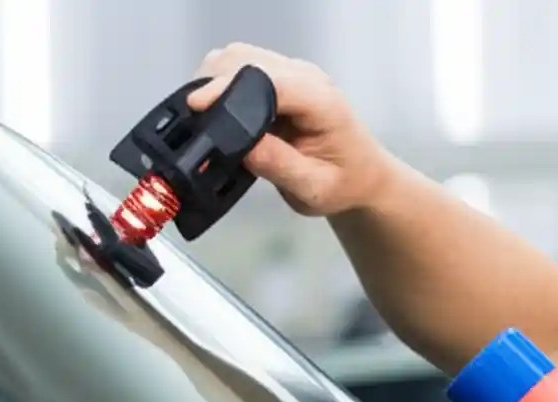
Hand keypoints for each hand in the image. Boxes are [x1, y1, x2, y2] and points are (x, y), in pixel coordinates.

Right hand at [187, 43, 397, 215]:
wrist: (362, 177)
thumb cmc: (343, 185)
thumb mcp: (314, 189)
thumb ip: (279, 166)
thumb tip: (242, 146)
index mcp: (320, 102)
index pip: (269, 81)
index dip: (228, 88)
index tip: (197, 106)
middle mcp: (306, 78)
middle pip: (247, 60)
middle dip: (215, 85)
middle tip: (195, 122)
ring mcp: (292, 74)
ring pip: (239, 57)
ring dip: (216, 81)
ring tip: (204, 118)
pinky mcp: (279, 79)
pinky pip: (241, 67)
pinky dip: (221, 84)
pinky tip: (217, 113)